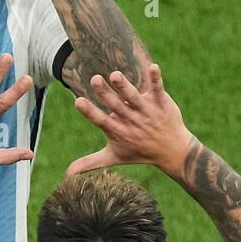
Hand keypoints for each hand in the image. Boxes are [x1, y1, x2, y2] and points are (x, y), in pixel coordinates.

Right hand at [66, 64, 193, 177]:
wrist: (172, 151)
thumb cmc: (139, 152)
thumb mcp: (113, 157)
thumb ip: (90, 162)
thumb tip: (67, 174)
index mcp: (117, 130)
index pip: (101, 120)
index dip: (89, 112)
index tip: (78, 102)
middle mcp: (131, 120)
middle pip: (115, 105)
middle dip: (105, 93)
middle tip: (95, 79)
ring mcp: (146, 111)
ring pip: (133, 97)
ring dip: (125, 86)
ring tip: (115, 75)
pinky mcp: (161, 102)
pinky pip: (158, 89)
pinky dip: (156, 79)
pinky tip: (153, 67)